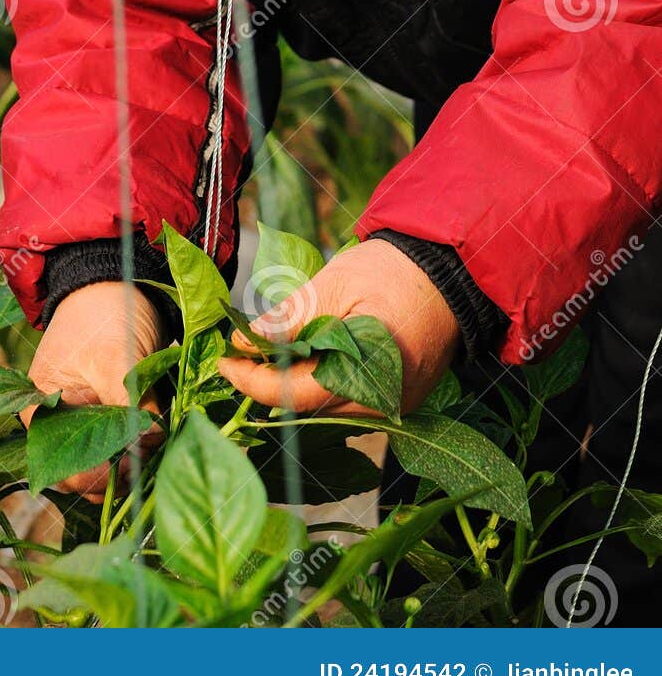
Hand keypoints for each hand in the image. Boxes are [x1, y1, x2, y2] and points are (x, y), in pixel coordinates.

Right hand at [23, 282, 166, 501]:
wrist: (119, 284)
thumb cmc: (102, 314)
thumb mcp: (114, 357)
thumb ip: (129, 404)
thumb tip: (152, 442)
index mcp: (42, 413)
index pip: (63, 467)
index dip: (96, 472)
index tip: (128, 464)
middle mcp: (60, 427)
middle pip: (87, 474)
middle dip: (119, 472)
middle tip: (148, 456)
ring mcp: (89, 424)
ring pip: (111, 466)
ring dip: (135, 463)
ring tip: (158, 444)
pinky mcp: (114, 420)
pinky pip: (128, 448)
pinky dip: (145, 448)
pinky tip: (161, 437)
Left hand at [217, 238, 459, 415]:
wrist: (450, 270)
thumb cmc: (393, 270)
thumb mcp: (334, 283)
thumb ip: (291, 317)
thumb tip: (247, 338)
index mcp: (368, 372)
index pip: (296, 394)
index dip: (253, 382)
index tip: (225, 361)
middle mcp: (384, 402)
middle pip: (310, 405)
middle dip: (270, 382)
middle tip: (240, 353)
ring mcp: (395, 404)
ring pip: (328, 406)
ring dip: (295, 382)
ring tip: (268, 351)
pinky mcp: (400, 397)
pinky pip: (351, 399)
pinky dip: (322, 380)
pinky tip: (305, 357)